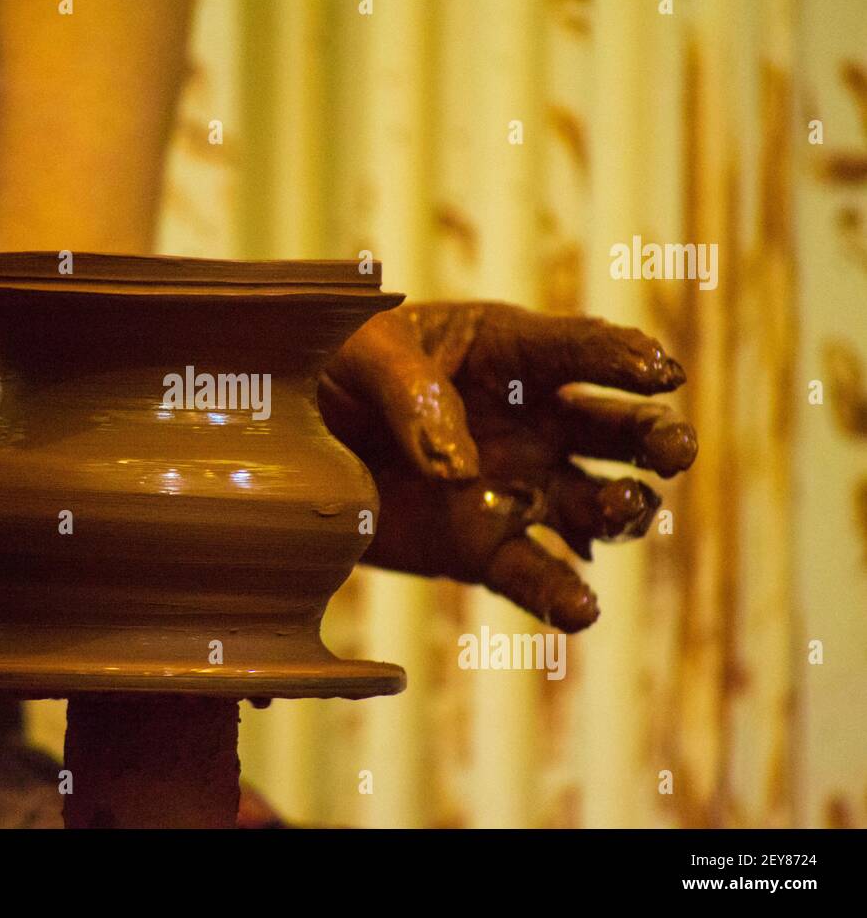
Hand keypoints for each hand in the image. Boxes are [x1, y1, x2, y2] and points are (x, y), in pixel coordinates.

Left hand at [321, 302, 696, 631]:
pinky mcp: (483, 547)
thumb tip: (461, 467)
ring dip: (622, 510)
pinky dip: (559, 597)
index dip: (622, 357)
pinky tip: (581, 612)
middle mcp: (529, 421)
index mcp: (505, 351)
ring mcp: (514, 486)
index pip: (576, 349)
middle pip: (612, 428)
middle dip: (652, 436)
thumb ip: (409, 394)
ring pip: (593, 504)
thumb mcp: (357, 354)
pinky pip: (534, 574)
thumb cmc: (327, 372)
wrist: (289, 446)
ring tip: (618, 511)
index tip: (660, 372)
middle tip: (673, 449)